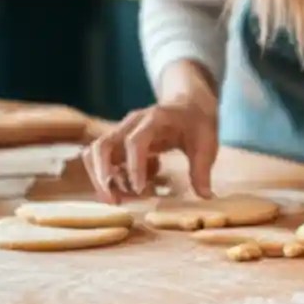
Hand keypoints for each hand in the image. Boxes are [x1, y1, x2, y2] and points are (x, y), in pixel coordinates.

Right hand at [82, 98, 217, 202]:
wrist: (189, 103)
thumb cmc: (197, 123)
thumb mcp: (207, 143)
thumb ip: (202, 169)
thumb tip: (205, 196)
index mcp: (155, 119)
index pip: (135, 141)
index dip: (135, 166)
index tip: (139, 190)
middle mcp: (132, 123)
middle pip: (102, 145)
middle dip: (103, 174)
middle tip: (114, 200)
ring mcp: (122, 131)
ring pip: (96, 153)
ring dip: (101, 178)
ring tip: (117, 199)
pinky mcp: (120, 141)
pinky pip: (104, 159)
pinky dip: (111, 175)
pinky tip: (135, 185)